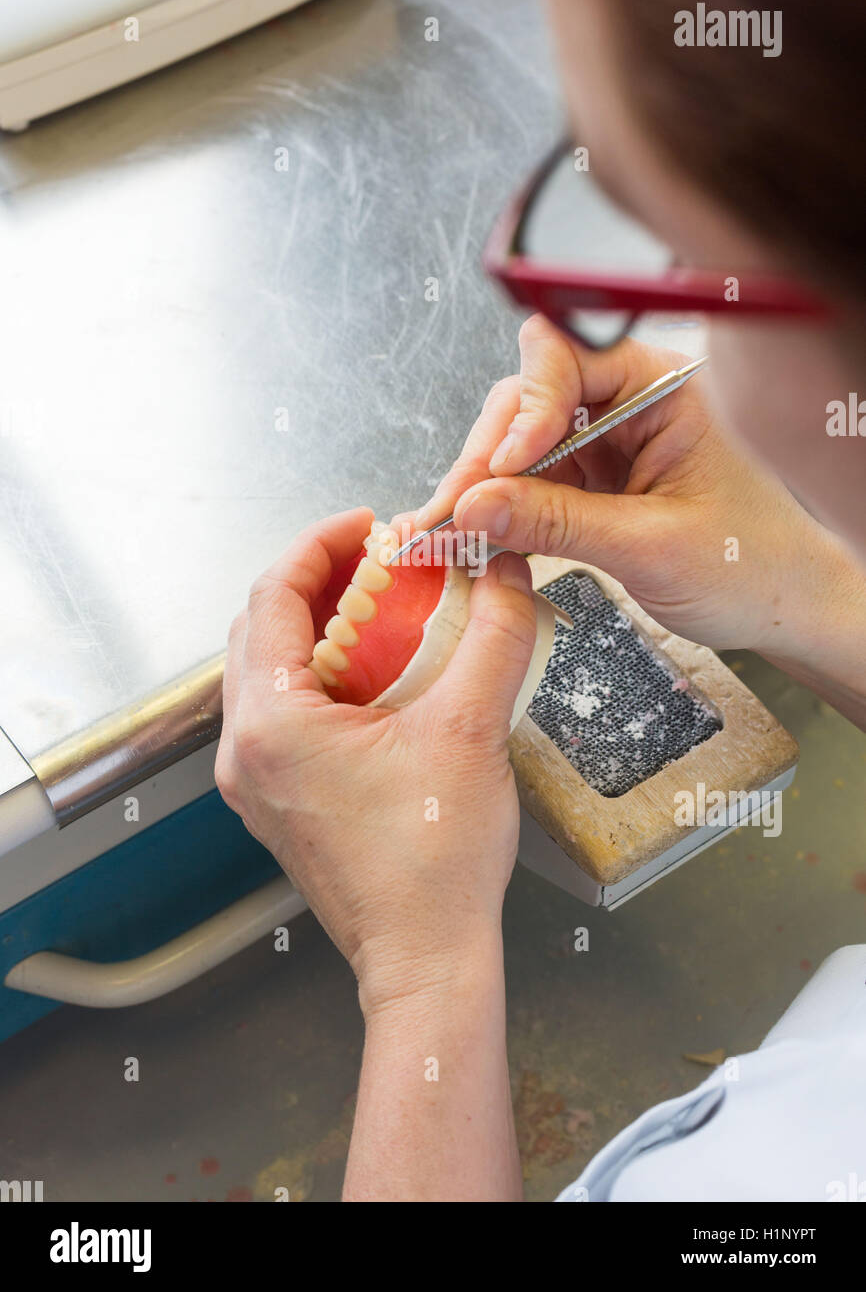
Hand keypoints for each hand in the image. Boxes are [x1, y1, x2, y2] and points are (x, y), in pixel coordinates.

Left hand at [215, 508, 536, 1015]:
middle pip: (262, 627)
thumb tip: (508, 572)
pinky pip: (283, 712)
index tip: (367, 525)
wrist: (426, 958)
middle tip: (378, 561)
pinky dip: (321, 675)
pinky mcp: (278, 801)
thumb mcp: (471, 729)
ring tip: (382, 608)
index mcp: (272, 723)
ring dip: (319, 627)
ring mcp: (256, 781)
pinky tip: (376, 673)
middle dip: (319, 581)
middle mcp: (246, 750)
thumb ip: (494, 634)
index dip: (319, 546)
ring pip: (269, 670)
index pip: (272, 596)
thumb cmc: (435, 865)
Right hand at [410, 314, 847, 655]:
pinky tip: (469, 538)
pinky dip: (497, 511)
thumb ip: (559, 523)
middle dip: (485, 458)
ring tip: (445, 535)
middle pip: (527, 400)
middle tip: (451, 516)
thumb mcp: (649, 546)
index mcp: (662, 387)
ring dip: (479, 488)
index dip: (525, 411)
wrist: (782, 604)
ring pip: (517, 443)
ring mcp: (606, 440)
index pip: (566, 358)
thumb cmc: (749, 563)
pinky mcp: (592, 478)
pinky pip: (529, 482)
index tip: (501, 470)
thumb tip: (474, 506)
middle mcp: (627, 401)